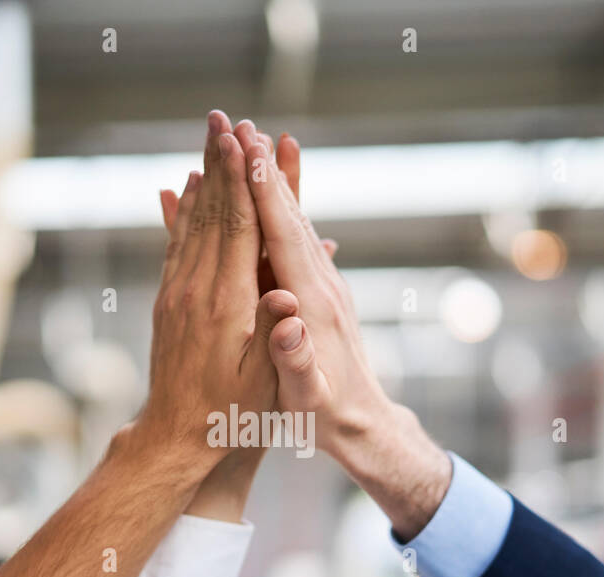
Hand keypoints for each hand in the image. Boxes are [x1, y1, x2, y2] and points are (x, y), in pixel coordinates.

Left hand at [135, 110, 301, 479]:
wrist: (176, 438)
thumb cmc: (232, 414)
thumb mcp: (265, 383)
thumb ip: (278, 337)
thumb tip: (289, 295)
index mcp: (226, 305)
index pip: (238, 231)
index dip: (243, 184)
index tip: (244, 142)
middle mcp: (195, 291)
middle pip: (211, 214)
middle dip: (219, 164)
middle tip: (222, 118)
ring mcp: (176, 294)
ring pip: (191, 224)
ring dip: (201, 179)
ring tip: (208, 140)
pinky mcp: (168, 302)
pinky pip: (175, 245)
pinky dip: (182, 212)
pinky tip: (183, 191)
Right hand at [240, 125, 451, 538]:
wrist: (362, 424)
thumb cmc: (325, 415)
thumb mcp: (305, 396)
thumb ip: (294, 361)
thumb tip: (285, 324)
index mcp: (312, 303)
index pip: (284, 236)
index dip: (264, 193)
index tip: (246, 153)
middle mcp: (323, 284)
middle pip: (290, 215)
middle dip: (264, 170)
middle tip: (241, 126)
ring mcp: (325, 285)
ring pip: (295, 221)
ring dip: (273, 180)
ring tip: (255, 142)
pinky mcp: (322, 291)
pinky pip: (296, 240)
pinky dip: (280, 209)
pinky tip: (266, 193)